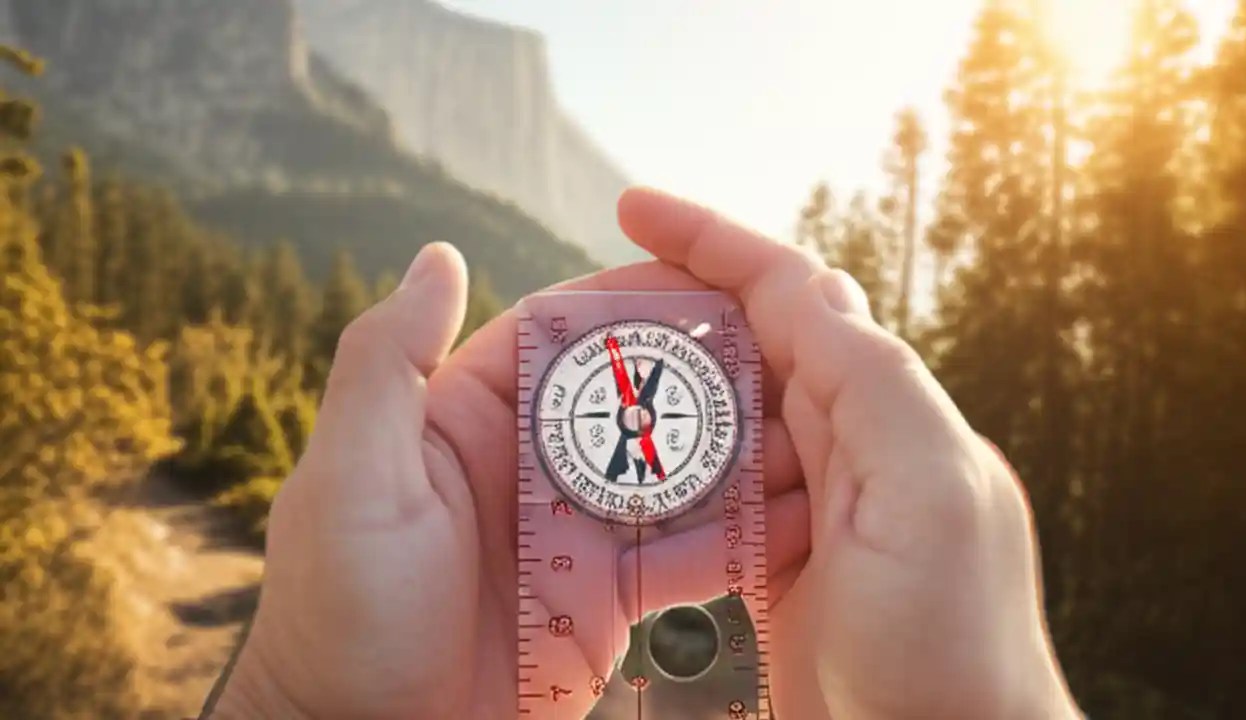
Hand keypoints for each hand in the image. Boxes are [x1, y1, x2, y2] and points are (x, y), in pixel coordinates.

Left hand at [207, 241, 809, 718]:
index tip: (713, 274)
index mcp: (467, 417)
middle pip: (636, 397)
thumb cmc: (338, 615)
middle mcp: (528, 465)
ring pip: (673, 474)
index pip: (565, 333)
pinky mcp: (606, 598)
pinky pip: (684, 555)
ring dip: (738, 451)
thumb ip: (389, 363)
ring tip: (816, 426)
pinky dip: (740, 539)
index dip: (637, 300)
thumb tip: (440, 256)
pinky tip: (799, 516)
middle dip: (708, 373)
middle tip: (794, 348)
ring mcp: (573, 532)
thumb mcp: (353, 478)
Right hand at [616, 189, 1081, 718]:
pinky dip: (668, 465)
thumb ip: (878, 387)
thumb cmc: (953, 647)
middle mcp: (852, 441)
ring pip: (725, 409)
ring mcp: (815, 501)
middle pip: (750, 337)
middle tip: (585, 306)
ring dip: (659, 383)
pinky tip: (625, 470)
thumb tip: (817, 288)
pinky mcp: (782, 560)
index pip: (790, 290)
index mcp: (884, 410)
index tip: (632, 208)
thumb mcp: (930, 500)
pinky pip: (715, 488)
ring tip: (586, 381)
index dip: (710, 240)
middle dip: (671, 303)